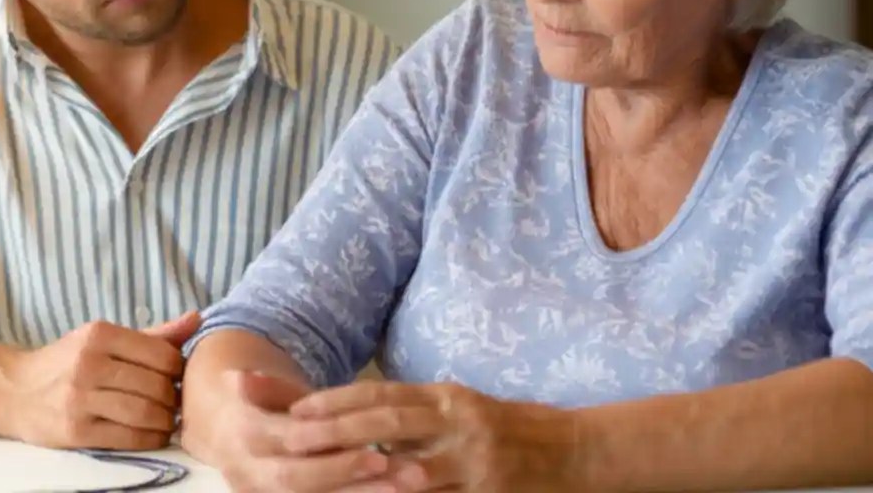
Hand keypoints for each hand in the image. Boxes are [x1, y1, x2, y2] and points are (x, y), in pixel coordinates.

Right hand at [2, 311, 200, 449]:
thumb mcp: (103, 339)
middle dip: (173, 398)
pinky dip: (150, 438)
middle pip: (156, 385)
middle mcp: (89, 363)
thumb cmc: (66, 362)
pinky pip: (128, 437)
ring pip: (145, 413)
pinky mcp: (76, 431)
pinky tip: (152, 433)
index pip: (162, 354)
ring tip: (166, 419)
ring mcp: (80, 398)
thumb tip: (197, 319)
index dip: (178, 369)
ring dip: (165, 420)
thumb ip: (152, 334)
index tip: (176, 377)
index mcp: (99, 334)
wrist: (14, 390)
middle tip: (175, 402)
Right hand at [195, 371, 426, 492]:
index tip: (376, 450)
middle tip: (394, 476)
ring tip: (400, 490)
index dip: (329, 447)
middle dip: (344, 476)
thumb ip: (270, 390)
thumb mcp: (269, 395)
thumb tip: (243, 377)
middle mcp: (247, 473)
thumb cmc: (267, 410)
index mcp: (245, 438)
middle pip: (295, 480)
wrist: (236, 438)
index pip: (290, 443)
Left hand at [285, 381, 583, 492]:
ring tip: (326, 477)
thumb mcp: (467, 410)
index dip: (337, 399)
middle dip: (337, 427)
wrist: (580, 452)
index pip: (381, 393)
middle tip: (294, 433)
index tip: (297, 405)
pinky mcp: (489, 492)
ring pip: (409, 469)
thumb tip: (369, 417)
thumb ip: (421, 414)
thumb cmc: (516, 430)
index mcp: (447, 398)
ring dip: (366, 474)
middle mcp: (457, 422)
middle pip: (387, 421)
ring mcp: (474, 460)